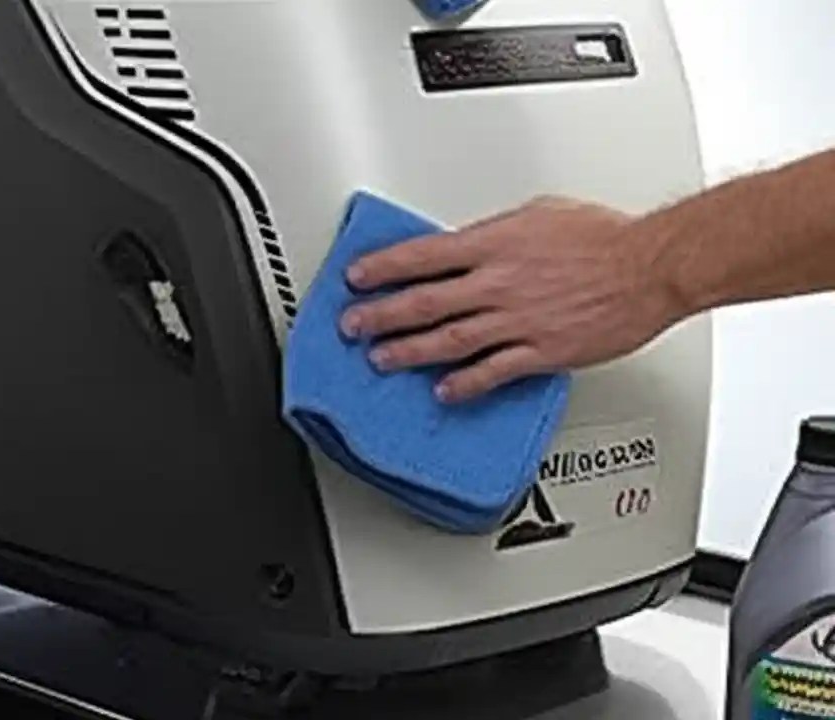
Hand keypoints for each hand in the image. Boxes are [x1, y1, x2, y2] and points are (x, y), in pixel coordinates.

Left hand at [340, 197, 680, 402]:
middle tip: (352, 325)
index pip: (423, 255)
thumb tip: (466, 242)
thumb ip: (496, 234)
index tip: (357, 277)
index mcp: (496, 244)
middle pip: (425, 301)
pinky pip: (493, 371)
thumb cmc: (603, 237)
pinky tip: (444, 391)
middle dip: (381, 314)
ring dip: (409, 351)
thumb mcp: (539, 214)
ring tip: (381, 358)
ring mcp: (519, 320)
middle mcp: (500, 283)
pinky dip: (465, 384)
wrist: (651, 267)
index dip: (384, 267)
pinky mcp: (542, 352)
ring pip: (449, 340)